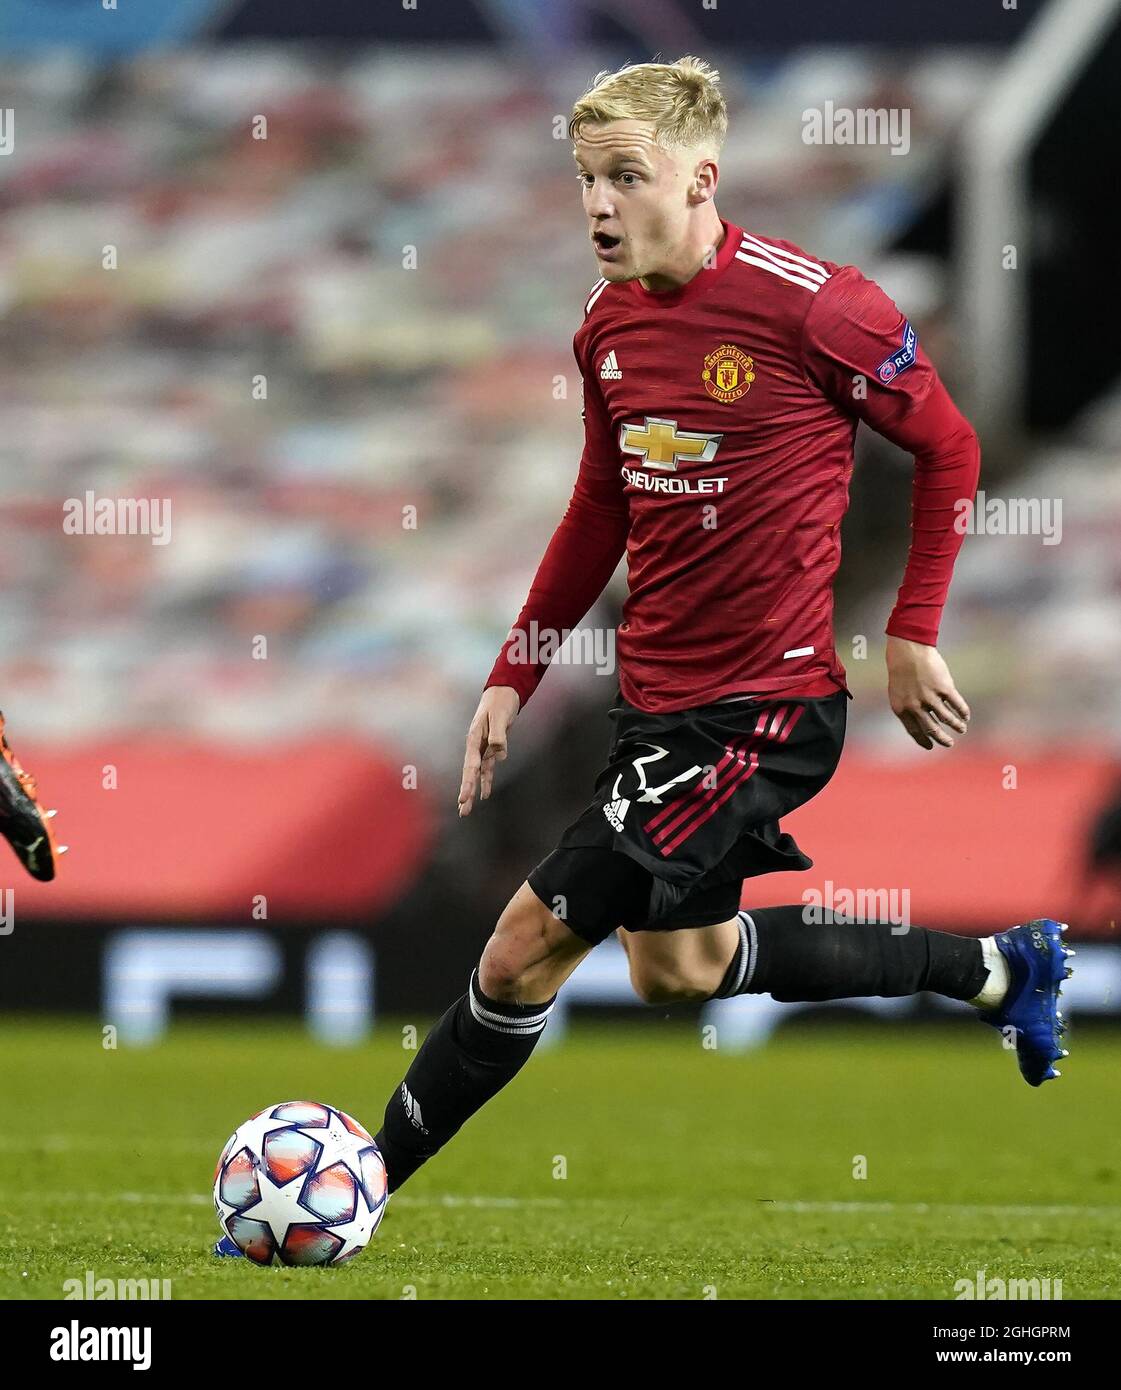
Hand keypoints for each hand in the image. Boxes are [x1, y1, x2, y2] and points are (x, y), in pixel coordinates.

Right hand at [458, 686, 520, 815]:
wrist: (504, 692)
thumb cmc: (500, 702)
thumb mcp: (501, 716)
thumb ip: (499, 735)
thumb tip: (499, 755)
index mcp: (475, 738)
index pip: (471, 765)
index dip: (468, 783)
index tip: (464, 798)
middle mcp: (476, 745)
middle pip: (470, 773)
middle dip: (466, 792)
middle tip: (462, 810)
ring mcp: (482, 747)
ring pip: (477, 774)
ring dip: (473, 791)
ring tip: (466, 809)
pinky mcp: (491, 748)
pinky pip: (487, 768)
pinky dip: (486, 781)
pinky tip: (484, 794)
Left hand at [886, 636, 969, 749]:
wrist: (908, 650)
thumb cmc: (901, 669)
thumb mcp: (898, 691)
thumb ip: (908, 707)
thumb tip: (922, 722)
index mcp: (901, 708)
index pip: (913, 731)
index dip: (923, 740)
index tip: (930, 746)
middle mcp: (915, 706)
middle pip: (932, 729)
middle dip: (942, 739)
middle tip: (949, 744)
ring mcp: (930, 697)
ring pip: (947, 719)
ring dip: (956, 726)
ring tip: (962, 729)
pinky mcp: (944, 688)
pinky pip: (957, 705)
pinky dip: (963, 712)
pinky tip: (966, 716)